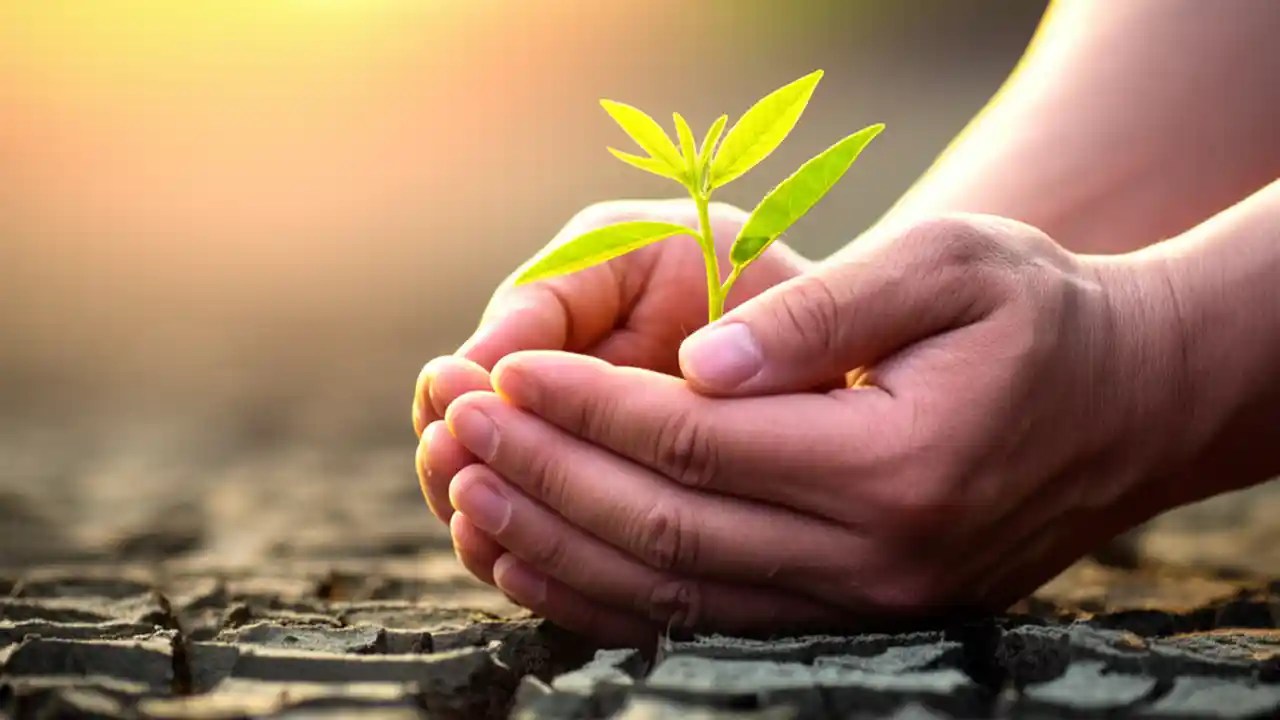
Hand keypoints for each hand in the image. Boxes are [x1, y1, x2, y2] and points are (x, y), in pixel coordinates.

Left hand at [442, 214, 1196, 638]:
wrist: (1125, 404)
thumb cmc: (1037, 316)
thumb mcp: (952, 267)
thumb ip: (824, 313)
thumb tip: (698, 361)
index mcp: (895, 466)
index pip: (696, 443)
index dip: (588, 409)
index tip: (506, 374)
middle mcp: (873, 560)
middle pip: (667, 527)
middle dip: (548, 476)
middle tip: (458, 428)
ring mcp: (861, 605)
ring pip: (673, 595)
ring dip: (559, 545)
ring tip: (471, 494)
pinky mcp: (851, 619)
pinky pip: (704, 622)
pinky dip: (611, 597)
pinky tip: (543, 561)